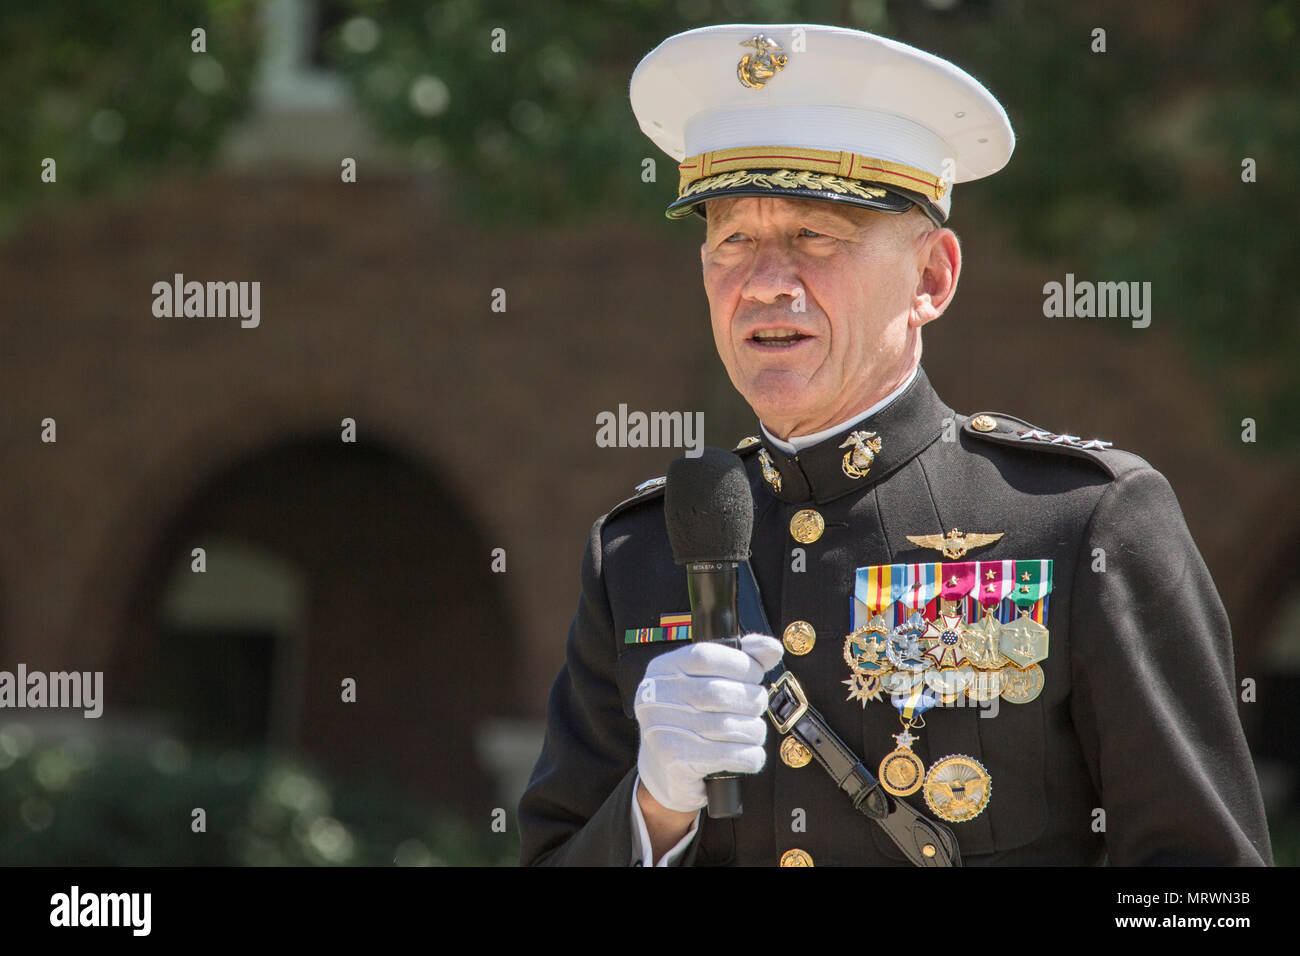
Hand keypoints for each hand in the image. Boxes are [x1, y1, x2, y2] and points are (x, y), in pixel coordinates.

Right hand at [634, 633, 783, 812]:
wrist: (663, 770)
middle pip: (719, 693)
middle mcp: (655, 698)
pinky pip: (728, 756)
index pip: (705, 656)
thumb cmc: (691, 720)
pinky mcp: (674, 762)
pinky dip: (749, 756)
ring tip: (752, 732)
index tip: (755, 675)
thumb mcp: (709, 682)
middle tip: (756, 708)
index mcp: (663, 670)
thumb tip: (771, 648)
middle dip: (751, 700)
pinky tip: (747, 756)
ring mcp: (661, 731)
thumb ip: (741, 662)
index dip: (741, 664)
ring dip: (753, 730)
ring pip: (728, 726)